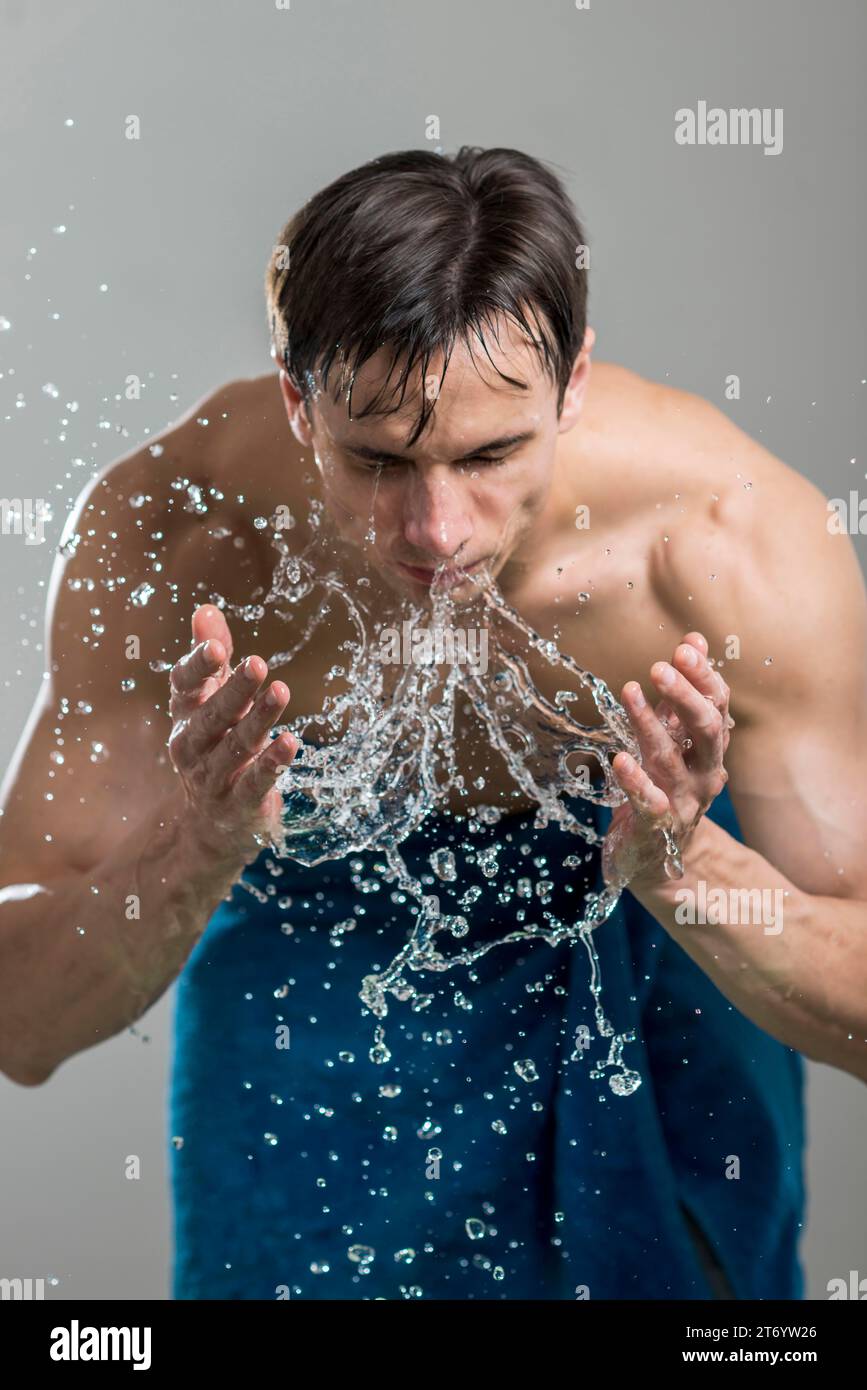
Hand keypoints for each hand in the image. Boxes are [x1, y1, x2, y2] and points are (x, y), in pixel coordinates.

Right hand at [167, 604, 296, 862]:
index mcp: (185, 714)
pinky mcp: (238, 804)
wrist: (213, 823)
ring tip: (282, 691)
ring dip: (259, 719)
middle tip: (258, 663)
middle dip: (234, 690)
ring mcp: (212, 778)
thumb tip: (205, 609)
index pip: (184, 686)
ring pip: (235, 746)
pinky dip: (272, 764)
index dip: (197, 666)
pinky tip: (290, 743)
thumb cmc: (217, 743)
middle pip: (212, 715)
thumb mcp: (211, 698)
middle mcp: (192, 746)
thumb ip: (211, 654)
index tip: (215, 645)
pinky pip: (255, 782)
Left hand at [602, 631, 732, 889]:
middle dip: (685, 696)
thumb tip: (694, 639)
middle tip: (662, 667)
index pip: (717, 706)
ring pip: (671, 759)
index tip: (685, 647)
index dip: (704, 676)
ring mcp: (683, 801)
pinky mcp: (657, 826)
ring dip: (650, 725)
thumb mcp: (677, 737)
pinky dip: (635, 781)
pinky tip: (619, 760)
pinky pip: (648, 802)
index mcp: (711, 748)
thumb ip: (681, 694)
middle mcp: (705, 773)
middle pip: (705, 730)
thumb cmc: (665, 785)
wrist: (658, 855)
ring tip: (630, 691)